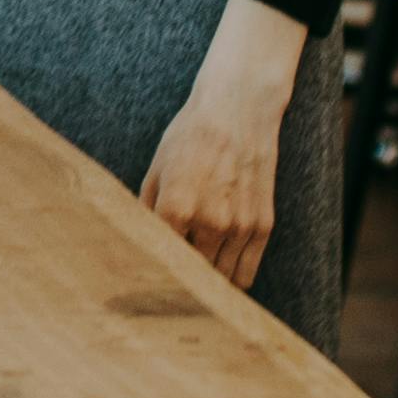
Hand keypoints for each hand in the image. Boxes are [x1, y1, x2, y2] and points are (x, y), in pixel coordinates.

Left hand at [140, 0, 316, 286]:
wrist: (238, 110)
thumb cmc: (191, 137)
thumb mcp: (156, 170)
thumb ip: (146, 212)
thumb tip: (135, 247)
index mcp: (175, 208)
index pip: (159, 262)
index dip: (151, 276)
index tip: (144, 286)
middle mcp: (209, 221)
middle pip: (190, 278)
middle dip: (179, 283)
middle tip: (168, 287)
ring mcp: (239, 226)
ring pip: (220, 281)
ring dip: (207, 285)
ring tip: (194, 283)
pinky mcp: (262, 225)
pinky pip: (246, 272)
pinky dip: (233, 280)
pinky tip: (220, 276)